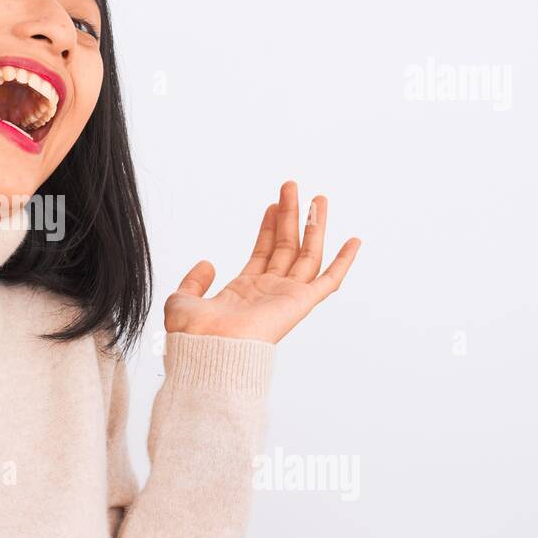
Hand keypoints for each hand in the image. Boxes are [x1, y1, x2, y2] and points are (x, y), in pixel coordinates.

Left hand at [163, 181, 360, 343]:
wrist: (206, 349)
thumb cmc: (192, 334)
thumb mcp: (182, 299)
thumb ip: (194, 280)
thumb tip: (207, 263)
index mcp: (244, 293)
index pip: (262, 253)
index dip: (268, 227)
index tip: (272, 204)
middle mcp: (268, 293)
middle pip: (286, 247)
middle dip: (290, 216)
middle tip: (292, 187)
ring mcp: (286, 297)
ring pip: (307, 254)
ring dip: (314, 225)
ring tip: (318, 198)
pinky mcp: (301, 302)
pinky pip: (329, 280)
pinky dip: (344, 261)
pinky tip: (354, 240)